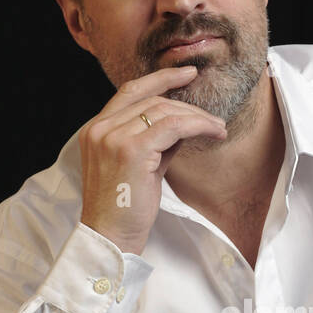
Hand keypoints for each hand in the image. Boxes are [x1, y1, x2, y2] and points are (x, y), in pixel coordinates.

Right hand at [78, 65, 227, 254]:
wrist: (111, 237)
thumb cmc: (125, 208)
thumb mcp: (141, 167)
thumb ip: (157, 142)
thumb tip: (185, 124)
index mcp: (95, 130)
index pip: (130, 92)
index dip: (160, 79)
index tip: (186, 74)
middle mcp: (100, 128)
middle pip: (151, 100)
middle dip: (187, 105)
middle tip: (212, 119)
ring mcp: (113, 137)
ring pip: (164, 110)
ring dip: (197, 117)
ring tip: (217, 128)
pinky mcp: (131, 150)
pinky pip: (173, 126)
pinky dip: (197, 125)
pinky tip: (212, 131)